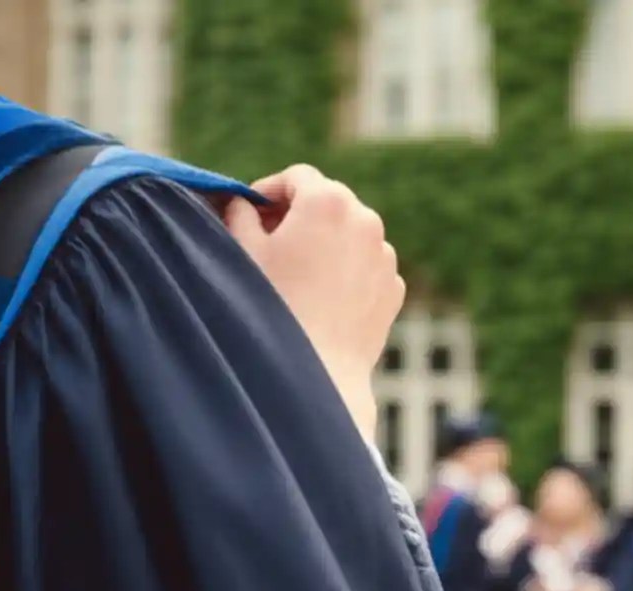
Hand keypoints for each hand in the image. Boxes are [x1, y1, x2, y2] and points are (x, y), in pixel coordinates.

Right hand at [225, 165, 404, 439]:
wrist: (316, 371)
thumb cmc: (272, 307)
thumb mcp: (242, 251)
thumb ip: (239, 213)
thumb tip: (242, 203)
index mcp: (328, 201)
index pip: (296, 177)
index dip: (268, 191)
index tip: (251, 213)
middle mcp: (366, 220)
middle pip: (327, 200)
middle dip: (298, 214)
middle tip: (268, 240)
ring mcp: (384, 255)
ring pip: (349, 233)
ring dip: (324, 241)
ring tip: (296, 273)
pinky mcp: (392, 287)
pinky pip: (365, 266)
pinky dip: (345, 270)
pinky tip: (320, 297)